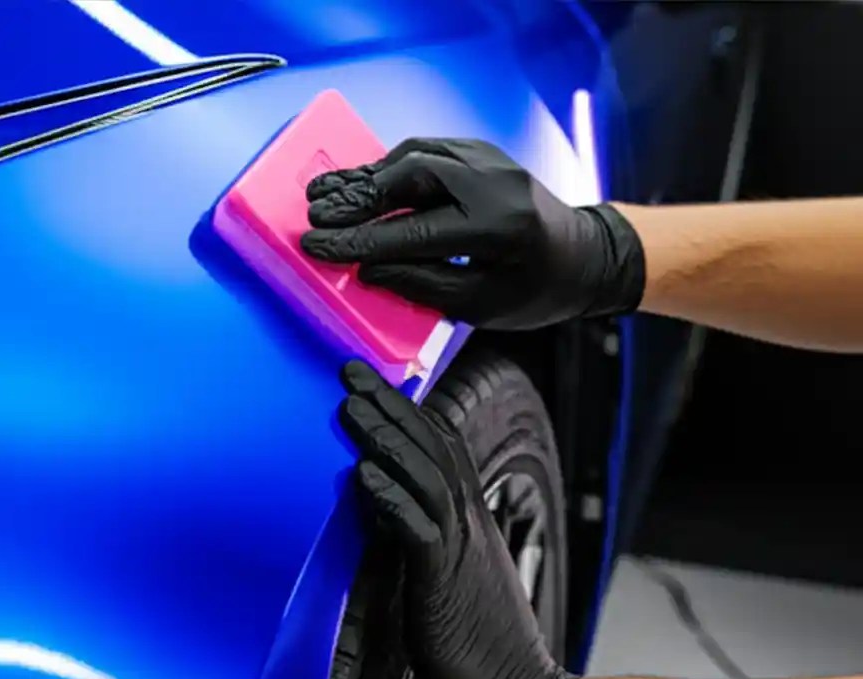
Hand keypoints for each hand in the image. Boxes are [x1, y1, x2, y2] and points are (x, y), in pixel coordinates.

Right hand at [302, 138, 644, 329]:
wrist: (586, 255)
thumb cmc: (537, 291)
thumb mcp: (482, 305)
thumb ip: (422, 285)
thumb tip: (367, 269)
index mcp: (500, 229)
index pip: (414, 233)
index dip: (359, 240)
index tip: (318, 245)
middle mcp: (494, 183)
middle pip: (410, 177)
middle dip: (356, 198)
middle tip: (314, 214)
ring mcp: (488, 158)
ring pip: (413, 157)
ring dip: (366, 177)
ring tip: (326, 194)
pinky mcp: (481, 152)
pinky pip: (425, 152)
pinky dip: (388, 168)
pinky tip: (361, 182)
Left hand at [337, 359, 575, 678]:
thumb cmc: (480, 646)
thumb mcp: (444, 577)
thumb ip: (416, 538)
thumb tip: (379, 504)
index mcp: (470, 522)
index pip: (440, 450)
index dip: (406, 412)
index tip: (373, 385)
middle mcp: (470, 525)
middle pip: (432, 448)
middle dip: (390, 405)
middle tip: (352, 371)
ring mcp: (461, 550)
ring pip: (425, 476)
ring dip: (385, 437)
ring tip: (350, 407)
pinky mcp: (445, 582)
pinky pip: (418, 530)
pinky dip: (391, 498)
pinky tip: (364, 476)